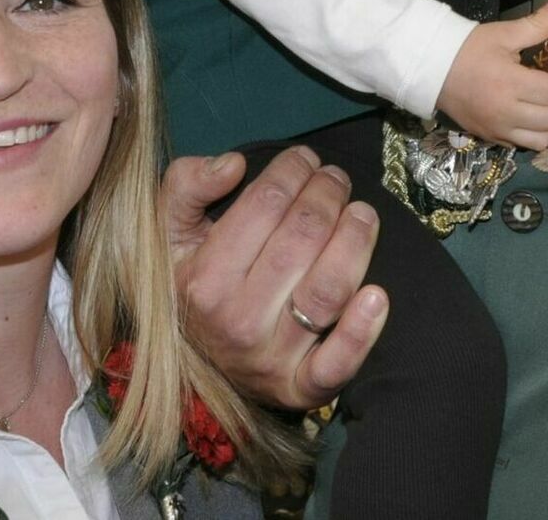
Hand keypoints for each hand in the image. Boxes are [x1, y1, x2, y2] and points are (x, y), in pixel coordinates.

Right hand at [163, 146, 386, 408]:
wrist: (194, 365)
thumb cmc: (189, 284)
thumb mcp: (169, 233)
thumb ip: (186, 186)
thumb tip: (232, 164)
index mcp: (203, 279)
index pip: (264, 205)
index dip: (292, 171)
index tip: (304, 159)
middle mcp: (238, 321)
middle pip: (303, 239)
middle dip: (328, 194)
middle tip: (336, 178)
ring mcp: (272, 359)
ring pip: (328, 290)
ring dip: (355, 240)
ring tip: (362, 212)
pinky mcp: (301, 388)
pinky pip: (337, 365)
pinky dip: (362, 331)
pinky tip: (378, 294)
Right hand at [435, 0, 547, 150]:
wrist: (432, 67)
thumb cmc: (469, 49)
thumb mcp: (503, 34)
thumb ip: (537, 23)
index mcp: (510, 83)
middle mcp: (506, 112)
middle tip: (543, 86)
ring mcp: (497, 129)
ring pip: (541, 140)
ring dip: (545, 122)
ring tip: (535, 104)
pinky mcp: (489, 138)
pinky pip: (520, 146)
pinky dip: (527, 133)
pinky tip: (520, 114)